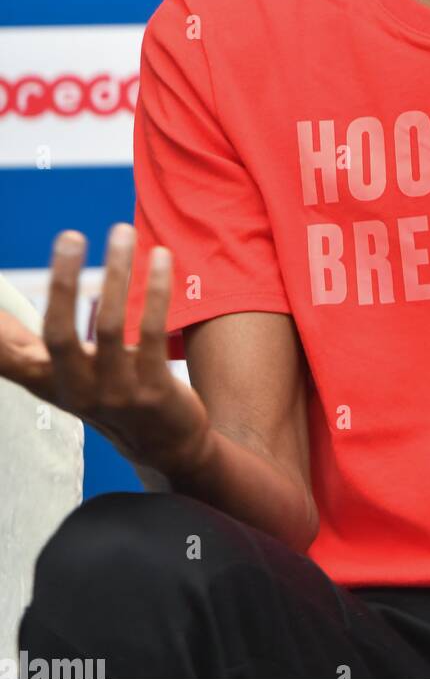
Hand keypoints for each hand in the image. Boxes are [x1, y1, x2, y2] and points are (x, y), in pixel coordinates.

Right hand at [0, 223, 210, 477]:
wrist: (164, 446)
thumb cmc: (105, 395)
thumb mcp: (60, 377)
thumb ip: (26, 349)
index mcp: (47, 381)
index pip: (7, 356)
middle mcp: (75, 390)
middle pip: (58, 332)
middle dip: (63, 280)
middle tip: (71, 235)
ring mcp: (115, 392)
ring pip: (109, 326)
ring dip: (117, 273)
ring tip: (123, 232)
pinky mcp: (153, 388)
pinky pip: (151, 331)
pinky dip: (155, 291)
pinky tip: (161, 258)